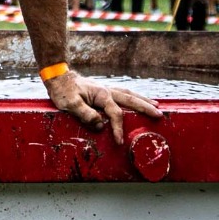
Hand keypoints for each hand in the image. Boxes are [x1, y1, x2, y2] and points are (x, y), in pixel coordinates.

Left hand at [44, 69, 162, 145]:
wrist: (59, 78)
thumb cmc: (63, 91)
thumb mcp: (70, 104)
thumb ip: (85, 114)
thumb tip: (100, 124)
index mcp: (101, 95)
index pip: (115, 113)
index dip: (118, 128)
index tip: (119, 141)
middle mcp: (107, 91)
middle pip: (131, 100)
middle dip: (146, 108)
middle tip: (159, 115)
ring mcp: (107, 90)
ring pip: (130, 95)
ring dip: (143, 101)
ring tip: (156, 105)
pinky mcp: (104, 91)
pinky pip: (124, 94)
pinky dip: (134, 97)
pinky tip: (138, 100)